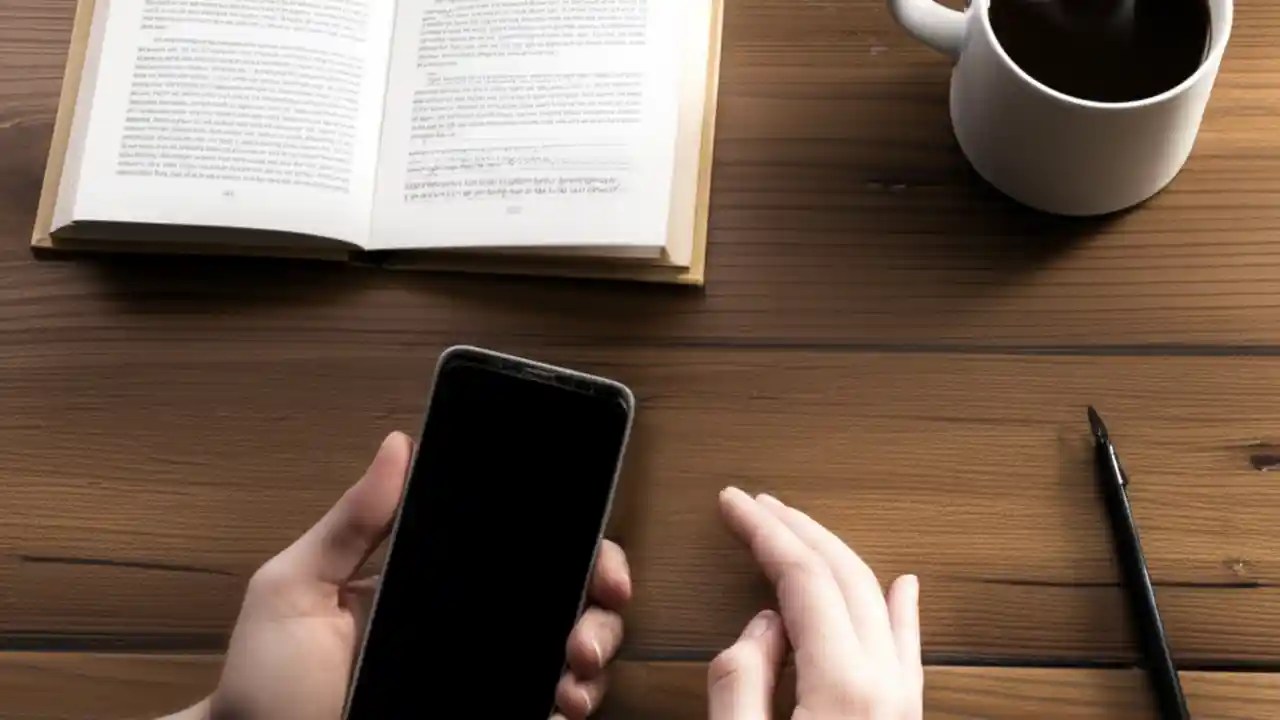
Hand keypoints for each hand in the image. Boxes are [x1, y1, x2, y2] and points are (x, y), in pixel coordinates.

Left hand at [178, 432, 630, 719]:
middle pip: (559, 598)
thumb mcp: (293, 589)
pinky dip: (570, 702)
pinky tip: (563, 703)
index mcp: (430, 585)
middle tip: (601, 607)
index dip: (567, 543)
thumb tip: (398, 442)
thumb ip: (349, 524)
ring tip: (577, 668)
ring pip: (566, 655)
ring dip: (593, 649)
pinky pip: (542, 707)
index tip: (592, 547)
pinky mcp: (485, 717)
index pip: (513, 550)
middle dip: (599, 598)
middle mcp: (466, 628)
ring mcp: (479, 679)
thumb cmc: (264, 681)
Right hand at [710, 488, 922, 719]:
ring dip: (836, 557)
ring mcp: (903, 703)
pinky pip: (908, 646)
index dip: (765, 531)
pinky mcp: (905, 719)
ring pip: (877, 602)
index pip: (804, 579)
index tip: (734, 503)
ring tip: (799, 532)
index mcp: (844, 688)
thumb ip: (741, 685)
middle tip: (757, 506)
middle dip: (797, 530)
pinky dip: (900, 607)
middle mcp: (885, 686)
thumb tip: (761, 628)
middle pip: (844, 577)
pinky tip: (902, 584)